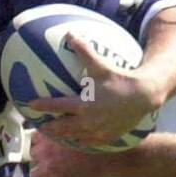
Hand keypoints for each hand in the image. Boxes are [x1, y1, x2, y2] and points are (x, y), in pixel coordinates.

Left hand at [28, 34, 160, 147]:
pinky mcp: (108, 137)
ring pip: (76, 137)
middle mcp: (89, 121)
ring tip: (56, 135)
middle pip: (63, 127)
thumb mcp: (101, 65)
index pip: (58, 106)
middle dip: (50, 127)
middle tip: (40, 127)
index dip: (43, 106)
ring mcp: (99, 131)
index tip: (31, 105)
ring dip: (64, 136)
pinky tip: (78, 139)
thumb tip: (70, 34)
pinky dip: (82, 141)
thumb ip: (84, 51)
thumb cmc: (121, 79)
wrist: (144, 96)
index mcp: (84, 105)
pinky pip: (91, 142)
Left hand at [29, 133, 114, 176]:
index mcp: (51, 136)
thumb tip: (58, 134)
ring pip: (34, 174)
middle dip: (39, 159)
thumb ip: (63, 134)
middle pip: (33, 155)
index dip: (39, 142)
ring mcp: (51, 167)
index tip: (45, 145)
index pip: (34, 138)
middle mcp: (46, 150)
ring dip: (38, 176)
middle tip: (48, 162)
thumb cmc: (95, 144)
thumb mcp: (77, 133)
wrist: (107, 159)